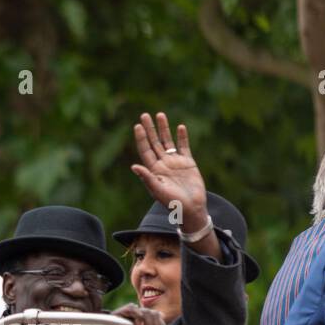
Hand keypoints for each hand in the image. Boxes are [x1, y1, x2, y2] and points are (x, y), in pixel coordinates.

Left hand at [131, 112, 207, 232]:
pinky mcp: (188, 163)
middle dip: (150, 129)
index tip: (137, 126)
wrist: (191, 209)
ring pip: (168, 142)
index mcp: (153, 170)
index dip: (141, 138)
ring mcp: (175, 162)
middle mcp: (162, 164)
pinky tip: (180, 127)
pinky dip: (182, 137)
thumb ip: (147, 178)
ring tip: (160, 115)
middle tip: (144, 115)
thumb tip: (134, 166)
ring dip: (164, 129)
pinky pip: (184, 147)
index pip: (145, 150)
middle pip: (154, 142)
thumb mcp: (158, 190)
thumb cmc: (172, 203)